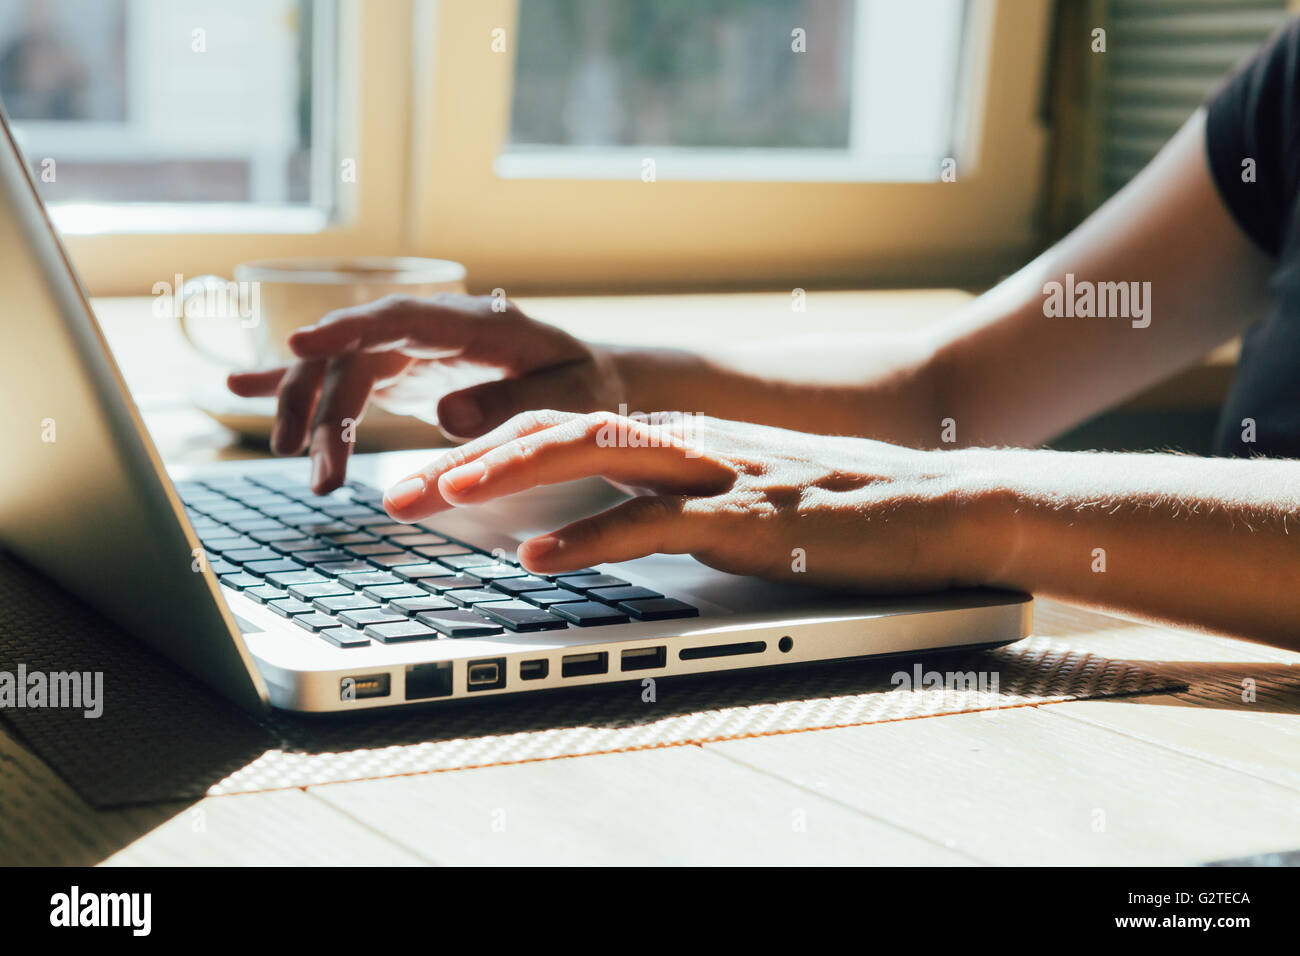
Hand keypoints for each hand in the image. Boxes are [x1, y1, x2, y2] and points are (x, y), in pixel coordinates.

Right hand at [226, 294, 626, 492]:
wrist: (591, 379)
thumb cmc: (586, 383)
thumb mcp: (571, 397)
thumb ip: (511, 405)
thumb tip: (444, 418)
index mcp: (472, 322)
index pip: (398, 318)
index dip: (347, 329)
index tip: (300, 345)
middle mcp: (431, 327)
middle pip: (352, 351)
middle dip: (320, 402)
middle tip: (308, 462)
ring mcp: (411, 348)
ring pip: (340, 370)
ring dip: (313, 415)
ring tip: (300, 466)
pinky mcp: (401, 370)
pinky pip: (342, 375)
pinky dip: (297, 384)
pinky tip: (239, 386)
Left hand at [381, 410, 990, 591]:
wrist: (940, 504)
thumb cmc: (841, 511)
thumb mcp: (740, 498)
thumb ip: (674, 500)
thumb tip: (605, 523)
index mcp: (680, 437)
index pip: (566, 426)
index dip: (490, 445)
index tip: (429, 477)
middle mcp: (688, 441)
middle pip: (560, 428)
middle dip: (471, 457)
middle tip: (399, 493)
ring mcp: (718, 474)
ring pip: (595, 454)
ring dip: (511, 474)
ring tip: (443, 497)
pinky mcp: (752, 520)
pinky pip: (656, 523)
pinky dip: (591, 538)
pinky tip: (540, 558)